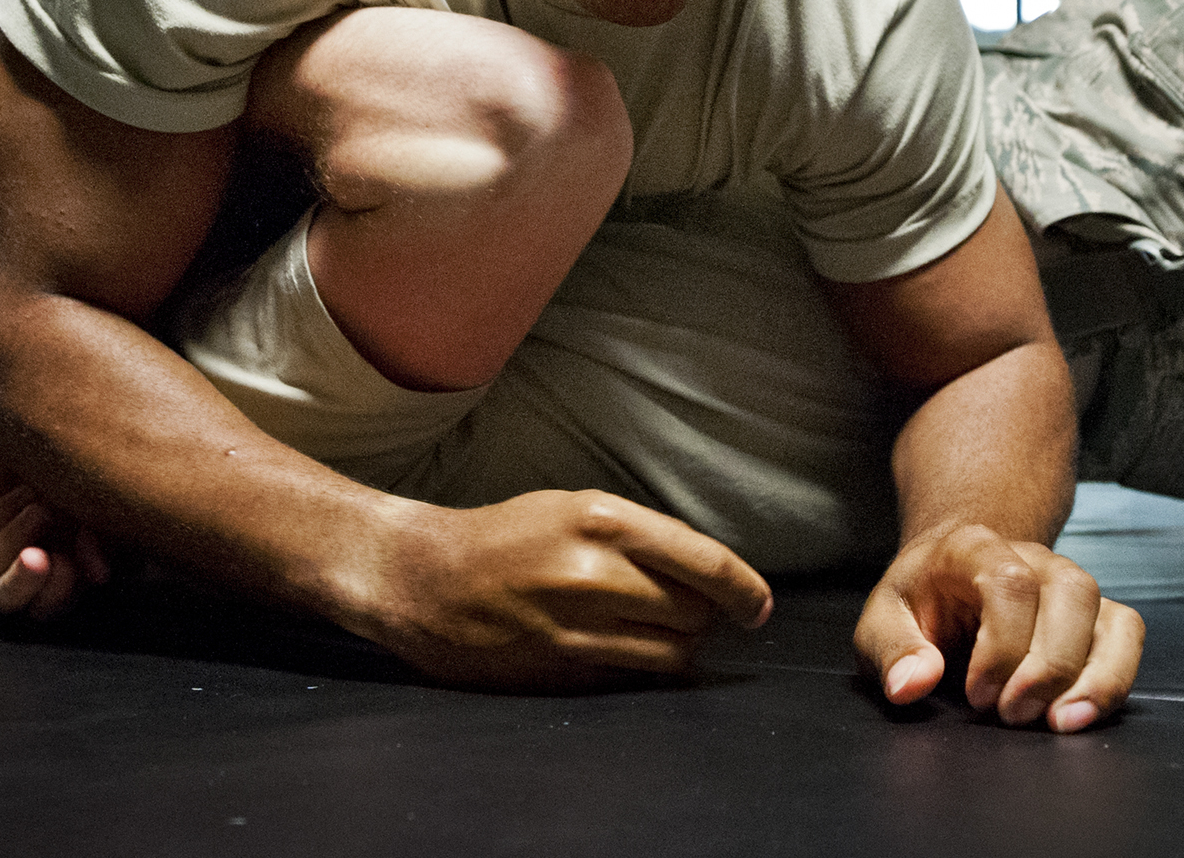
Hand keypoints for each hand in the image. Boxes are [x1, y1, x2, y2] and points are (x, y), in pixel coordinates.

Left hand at [0, 445, 110, 618]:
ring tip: (39, 506)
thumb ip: (103, 540)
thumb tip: (99, 577)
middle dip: (19, 584)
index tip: (67, 563)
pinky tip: (24, 487)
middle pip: (3, 601)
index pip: (47, 606)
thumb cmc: (91, 464)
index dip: (55, 595)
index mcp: (55, 566)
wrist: (60, 414)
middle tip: (37, 556)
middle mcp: (16, 560)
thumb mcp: (104, 504)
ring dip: (10, 543)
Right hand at [354, 489, 773, 689]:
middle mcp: (593, 574)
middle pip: (694, 611)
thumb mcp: (576, 507)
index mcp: (602, 521)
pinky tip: (619, 645)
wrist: (425, 580)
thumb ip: (641, 535)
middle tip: (685, 606)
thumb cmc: (506, 536)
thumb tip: (706, 570)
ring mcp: (576, 628)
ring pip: (671, 652)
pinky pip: (632, 676)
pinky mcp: (562, 670)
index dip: (745, 588)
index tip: (758, 604)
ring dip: (678, 644)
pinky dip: (641, 664)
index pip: (705, 562)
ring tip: (654, 627)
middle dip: (703, 613)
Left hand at [854, 524, 1142, 732]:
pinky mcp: (1093, 613)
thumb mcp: (883, 620)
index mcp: (974, 547)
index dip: (1001, 645)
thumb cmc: (918, 601)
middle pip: (1070, 592)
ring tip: (1058, 723)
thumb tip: (912, 684)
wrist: (948, 577)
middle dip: (1048, 665)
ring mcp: (1068, 582)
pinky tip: (1083, 713)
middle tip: (1013, 716)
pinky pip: (1128, 633)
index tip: (976, 695)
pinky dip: (1116, 676)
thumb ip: (892, 650)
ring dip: (1091, 676)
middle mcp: (1033, 557)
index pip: (1009, 581)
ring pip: (1109, 613)